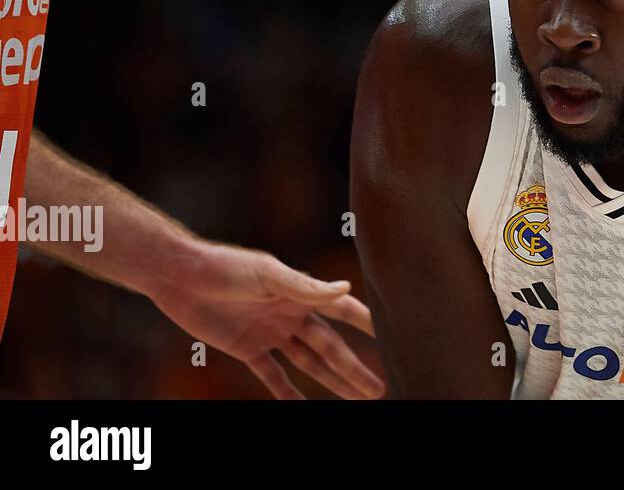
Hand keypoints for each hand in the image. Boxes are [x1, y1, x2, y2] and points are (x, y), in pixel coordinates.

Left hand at [148, 239, 386, 398]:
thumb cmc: (225, 265)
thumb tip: (346, 286)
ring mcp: (271, 333)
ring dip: (332, 382)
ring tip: (357, 399)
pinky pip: (272, 376)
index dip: (368, 323)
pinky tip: (302, 407)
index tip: (395, 334)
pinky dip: (287, 393)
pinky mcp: (247, 349)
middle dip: (355, 368)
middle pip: (331, 347)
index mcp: (300, 293)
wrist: (179, 276)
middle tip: (378, 389)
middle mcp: (291, 314)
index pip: (343, 310)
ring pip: (309, 364)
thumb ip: (305, 287)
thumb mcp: (267, 274)